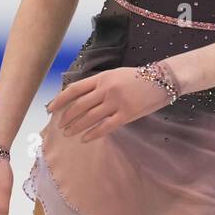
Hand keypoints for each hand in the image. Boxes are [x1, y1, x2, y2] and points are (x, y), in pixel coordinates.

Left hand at [46, 66, 170, 142]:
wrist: (163, 79)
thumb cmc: (138, 78)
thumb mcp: (116, 75)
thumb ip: (99, 85)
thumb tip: (79, 99)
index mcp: (103, 77)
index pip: (74, 89)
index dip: (60, 100)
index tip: (50, 109)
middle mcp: (107, 89)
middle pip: (79, 106)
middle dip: (67, 118)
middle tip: (60, 126)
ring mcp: (117, 102)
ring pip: (90, 118)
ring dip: (76, 127)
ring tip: (69, 134)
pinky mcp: (127, 114)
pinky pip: (105, 127)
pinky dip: (93, 134)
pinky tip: (85, 139)